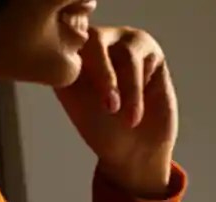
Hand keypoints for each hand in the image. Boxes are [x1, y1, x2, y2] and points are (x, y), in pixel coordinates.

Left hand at [56, 26, 177, 197]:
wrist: (135, 150)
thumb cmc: (100, 128)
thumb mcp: (73, 98)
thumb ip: (66, 68)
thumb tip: (63, 47)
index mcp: (74, 48)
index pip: (67, 36)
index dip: (75, 65)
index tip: (83, 95)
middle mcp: (100, 40)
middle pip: (96, 38)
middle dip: (104, 75)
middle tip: (111, 108)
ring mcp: (126, 45)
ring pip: (126, 53)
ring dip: (129, 89)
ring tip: (130, 120)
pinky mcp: (152, 55)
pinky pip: (147, 60)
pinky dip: (142, 87)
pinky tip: (140, 107)